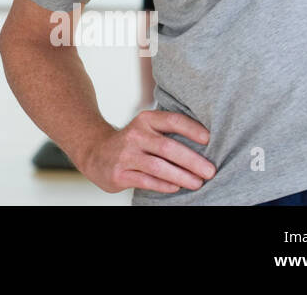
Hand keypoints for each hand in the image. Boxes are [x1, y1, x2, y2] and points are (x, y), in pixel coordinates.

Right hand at [75, 110, 215, 193]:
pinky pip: (147, 181)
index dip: (192, 129)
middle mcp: (135, 135)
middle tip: (210, 170)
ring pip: (158, 166)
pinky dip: (164, 185)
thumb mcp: (146, 128)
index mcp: (145, 120)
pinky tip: (176, 187)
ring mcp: (126, 155)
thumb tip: (207, 143)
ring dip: (181, 176)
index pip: (172, 120)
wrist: (95, 152)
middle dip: (192, 160)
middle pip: (168, 147)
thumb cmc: (132, 142)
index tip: (209, 139)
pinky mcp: (120, 174)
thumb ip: (169, 132)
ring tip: (198, 183)